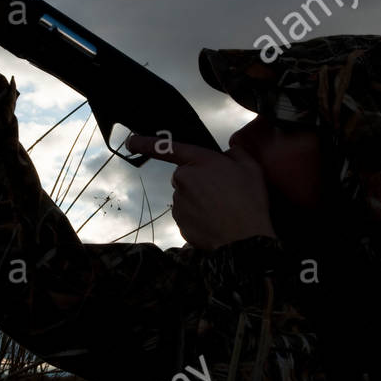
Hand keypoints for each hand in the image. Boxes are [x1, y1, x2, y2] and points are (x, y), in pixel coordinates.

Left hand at [124, 134, 275, 250]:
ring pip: (186, 197)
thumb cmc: (249, 201)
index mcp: (199, 161)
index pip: (168, 148)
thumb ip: (236, 152)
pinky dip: (198, 218)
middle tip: (222, 193)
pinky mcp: (179, 222)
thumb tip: (228, 152)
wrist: (245, 239)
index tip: (130, 141)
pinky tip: (215, 221)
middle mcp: (183, 179)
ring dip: (199, 201)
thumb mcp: (250, 168)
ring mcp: (179, 202)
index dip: (147, 143)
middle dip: (199, 182)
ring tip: (222, 210)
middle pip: (185, 177)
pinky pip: (187, 215)